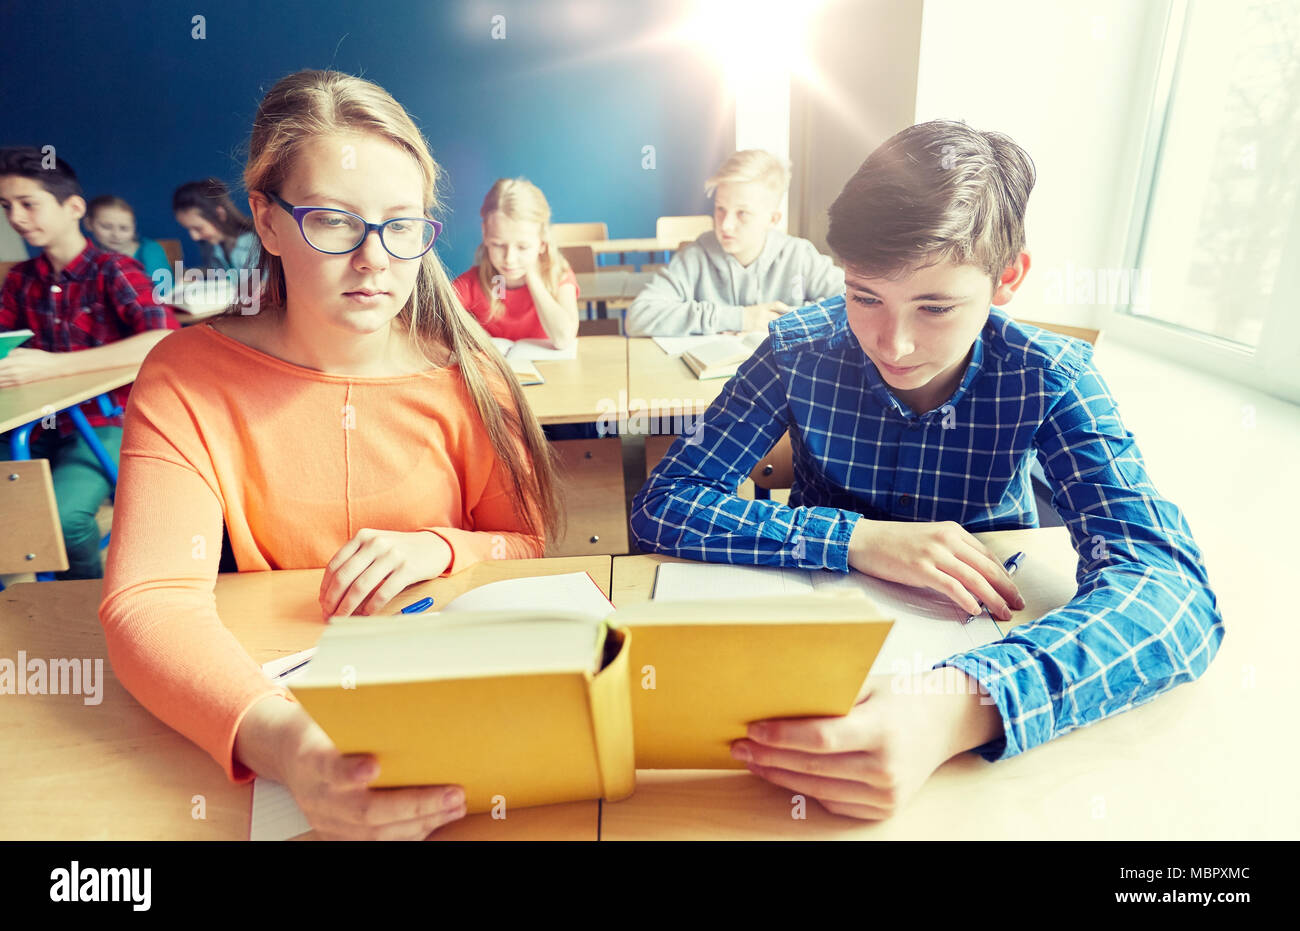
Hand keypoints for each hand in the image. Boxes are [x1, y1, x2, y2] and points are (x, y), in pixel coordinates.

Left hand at [0, 348, 61, 386]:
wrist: (54, 367)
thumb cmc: (39, 357)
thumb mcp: (22, 351)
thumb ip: (8, 353)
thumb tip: (1, 355)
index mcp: (13, 362)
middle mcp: (13, 372)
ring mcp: (17, 380)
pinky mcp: (20, 384)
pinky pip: (4, 385)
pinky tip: (0, 379)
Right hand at [239, 697, 466, 839]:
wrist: (288, 754)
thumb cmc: (321, 725)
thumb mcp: (331, 709)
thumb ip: (359, 708)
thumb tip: (407, 683)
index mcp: (310, 758)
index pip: (328, 767)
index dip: (348, 771)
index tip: (373, 766)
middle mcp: (316, 796)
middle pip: (365, 810)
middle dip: (415, 804)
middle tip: (452, 793)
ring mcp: (326, 821)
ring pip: (376, 833)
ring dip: (422, 821)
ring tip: (455, 804)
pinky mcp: (338, 834)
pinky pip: (378, 841)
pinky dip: (411, 831)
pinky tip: (438, 817)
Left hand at [319, 529, 451, 618]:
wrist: (434, 546)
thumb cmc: (401, 551)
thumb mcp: (376, 546)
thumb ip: (357, 560)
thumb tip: (333, 591)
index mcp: (363, 537)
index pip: (335, 565)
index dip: (325, 587)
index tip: (323, 603)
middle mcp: (375, 543)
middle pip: (344, 577)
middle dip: (333, 600)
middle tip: (329, 614)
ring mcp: (392, 555)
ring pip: (361, 587)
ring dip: (348, 607)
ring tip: (343, 618)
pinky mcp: (407, 569)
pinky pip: (383, 593)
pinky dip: (371, 607)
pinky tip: (366, 614)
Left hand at [729, 668, 1002, 819]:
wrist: (942, 724)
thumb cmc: (899, 697)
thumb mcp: (868, 684)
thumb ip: (828, 692)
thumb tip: (776, 694)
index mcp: (882, 729)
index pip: (821, 738)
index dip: (782, 736)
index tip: (753, 728)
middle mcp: (885, 767)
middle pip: (813, 767)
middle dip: (769, 756)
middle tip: (740, 745)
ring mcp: (886, 794)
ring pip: (817, 789)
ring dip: (778, 775)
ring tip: (753, 760)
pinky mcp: (883, 809)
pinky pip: (832, 802)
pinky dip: (803, 789)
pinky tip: (782, 773)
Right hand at [742, 301, 790, 332]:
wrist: (736, 318)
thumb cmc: (749, 312)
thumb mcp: (759, 308)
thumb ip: (769, 310)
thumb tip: (782, 313)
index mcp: (763, 306)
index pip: (776, 304)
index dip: (784, 307)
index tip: (790, 310)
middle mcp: (762, 313)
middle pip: (777, 316)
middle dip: (784, 319)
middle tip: (791, 321)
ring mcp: (760, 322)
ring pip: (773, 324)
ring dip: (780, 326)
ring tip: (786, 328)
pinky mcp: (757, 329)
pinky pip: (768, 331)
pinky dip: (773, 331)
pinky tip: (777, 332)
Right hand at [848, 519, 1023, 620]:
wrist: (864, 539)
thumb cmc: (894, 542)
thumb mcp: (928, 539)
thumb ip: (950, 552)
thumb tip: (971, 575)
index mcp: (952, 531)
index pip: (987, 555)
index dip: (1004, 575)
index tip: (1012, 590)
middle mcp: (947, 540)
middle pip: (986, 568)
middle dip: (1006, 589)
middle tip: (1017, 605)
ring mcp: (934, 554)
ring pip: (974, 579)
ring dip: (993, 599)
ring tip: (1002, 612)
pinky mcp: (921, 569)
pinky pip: (952, 587)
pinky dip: (967, 600)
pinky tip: (975, 610)